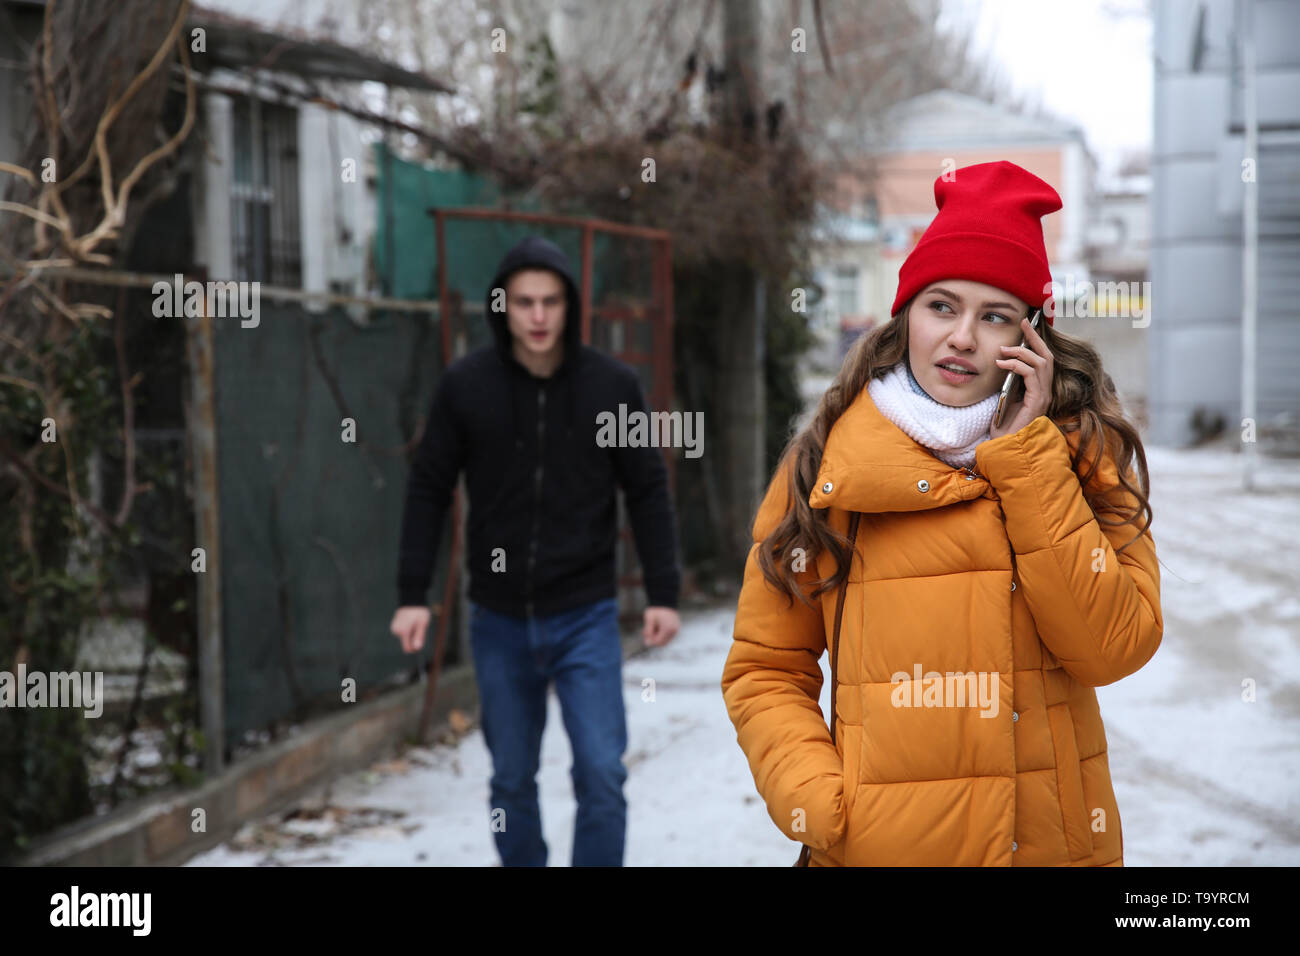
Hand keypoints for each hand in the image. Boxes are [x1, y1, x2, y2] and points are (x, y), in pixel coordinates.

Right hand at [391, 606, 430, 653]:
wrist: (411, 599)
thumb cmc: (419, 611)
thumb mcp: (422, 623)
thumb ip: (419, 636)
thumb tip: (417, 648)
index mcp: (403, 631)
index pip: (407, 648)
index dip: (415, 649)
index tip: (420, 642)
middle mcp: (396, 631)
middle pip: (406, 642)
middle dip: (413, 638)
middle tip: (418, 626)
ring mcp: (394, 628)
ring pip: (404, 637)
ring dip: (411, 633)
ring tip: (414, 622)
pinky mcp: (394, 625)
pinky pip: (402, 632)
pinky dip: (407, 629)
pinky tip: (410, 621)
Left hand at [642, 606, 679, 646]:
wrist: (664, 600)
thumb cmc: (656, 609)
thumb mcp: (649, 619)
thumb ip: (647, 632)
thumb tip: (647, 643)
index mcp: (668, 629)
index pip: (658, 642)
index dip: (650, 640)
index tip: (646, 633)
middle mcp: (674, 631)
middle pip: (662, 643)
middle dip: (654, 639)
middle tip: (649, 629)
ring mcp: (676, 630)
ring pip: (665, 641)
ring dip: (658, 637)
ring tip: (655, 626)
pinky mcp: (676, 629)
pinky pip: (668, 637)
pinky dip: (662, 634)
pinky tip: (659, 626)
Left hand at [990, 315, 1053, 439]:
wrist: (1006, 448)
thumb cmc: (1003, 428)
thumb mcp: (1005, 400)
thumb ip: (1008, 384)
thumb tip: (1002, 363)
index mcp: (1038, 389)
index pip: (1042, 361)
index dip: (1036, 342)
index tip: (1026, 326)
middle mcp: (1045, 391)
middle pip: (1046, 356)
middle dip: (1035, 337)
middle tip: (1024, 322)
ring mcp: (1043, 396)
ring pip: (1041, 362)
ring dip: (1022, 351)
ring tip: (1003, 350)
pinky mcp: (1038, 401)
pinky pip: (1031, 374)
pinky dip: (1017, 365)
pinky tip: (1002, 364)